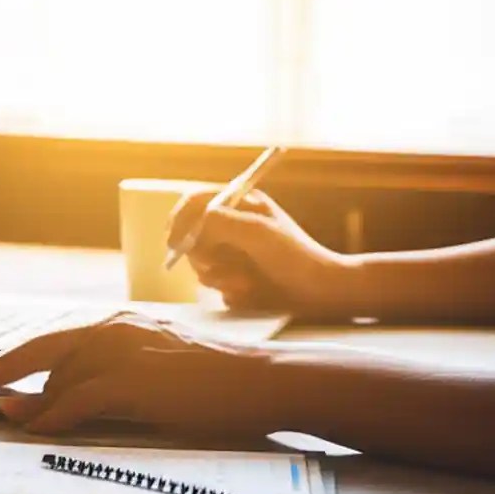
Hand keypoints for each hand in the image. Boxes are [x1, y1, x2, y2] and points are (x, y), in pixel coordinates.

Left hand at [0, 311, 285, 436]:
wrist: (258, 380)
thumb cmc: (217, 381)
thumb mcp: (158, 370)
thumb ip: (112, 379)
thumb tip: (66, 400)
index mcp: (120, 323)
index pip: (54, 340)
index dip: (12, 357)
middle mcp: (114, 328)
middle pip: (42, 352)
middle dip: (1, 372)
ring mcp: (122, 351)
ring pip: (57, 380)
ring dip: (31, 405)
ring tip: (8, 421)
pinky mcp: (131, 379)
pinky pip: (75, 401)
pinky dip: (52, 417)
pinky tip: (37, 430)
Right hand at [168, 188, 355, 314]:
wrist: (320, 292)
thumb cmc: (295, 256)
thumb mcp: (258, 233)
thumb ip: (222, 222)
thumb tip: (195, 222)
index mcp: (240, 204)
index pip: (196, 201)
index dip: (180, 218)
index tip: (174, 240)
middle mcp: (234, 226)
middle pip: (192, 236)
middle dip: (201, 255)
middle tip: (214, 267)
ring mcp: (234, 253)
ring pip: (201, 265)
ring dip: (219, 276)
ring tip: (246, 282)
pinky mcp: (237, 277)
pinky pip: (216, 284)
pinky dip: (229, 289)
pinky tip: (251, 291)